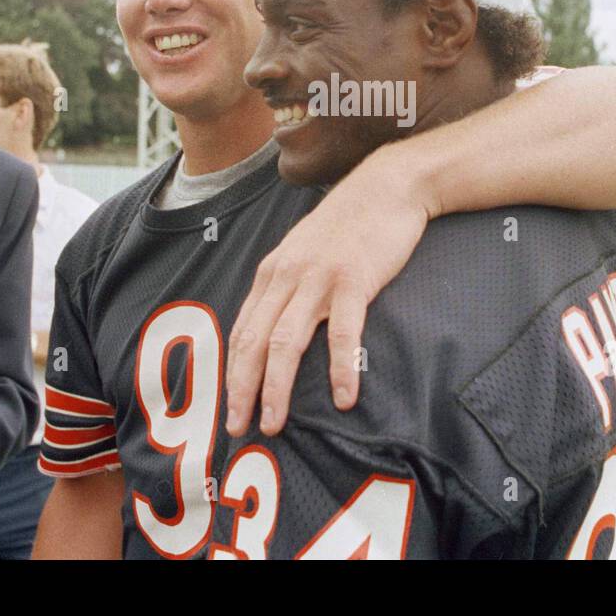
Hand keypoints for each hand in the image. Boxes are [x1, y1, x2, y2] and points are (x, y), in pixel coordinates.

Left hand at [226, 147, 432, 436]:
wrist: (387, 187)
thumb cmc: (349, 224)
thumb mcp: (305, 251)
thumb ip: (289, 285)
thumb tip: (277, 328)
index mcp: (272, 272)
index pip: (242, 330)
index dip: (232, 373)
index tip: (229, 407)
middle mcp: (286, 277)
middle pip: (253, 342)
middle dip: (241, 389)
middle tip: (237, 428)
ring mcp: (318, 279)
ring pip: (285, 343)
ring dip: (276, 388)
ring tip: (274, 424)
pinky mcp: (353, 281)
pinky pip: (342, 334)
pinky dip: (340, 370)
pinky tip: (344, 398)